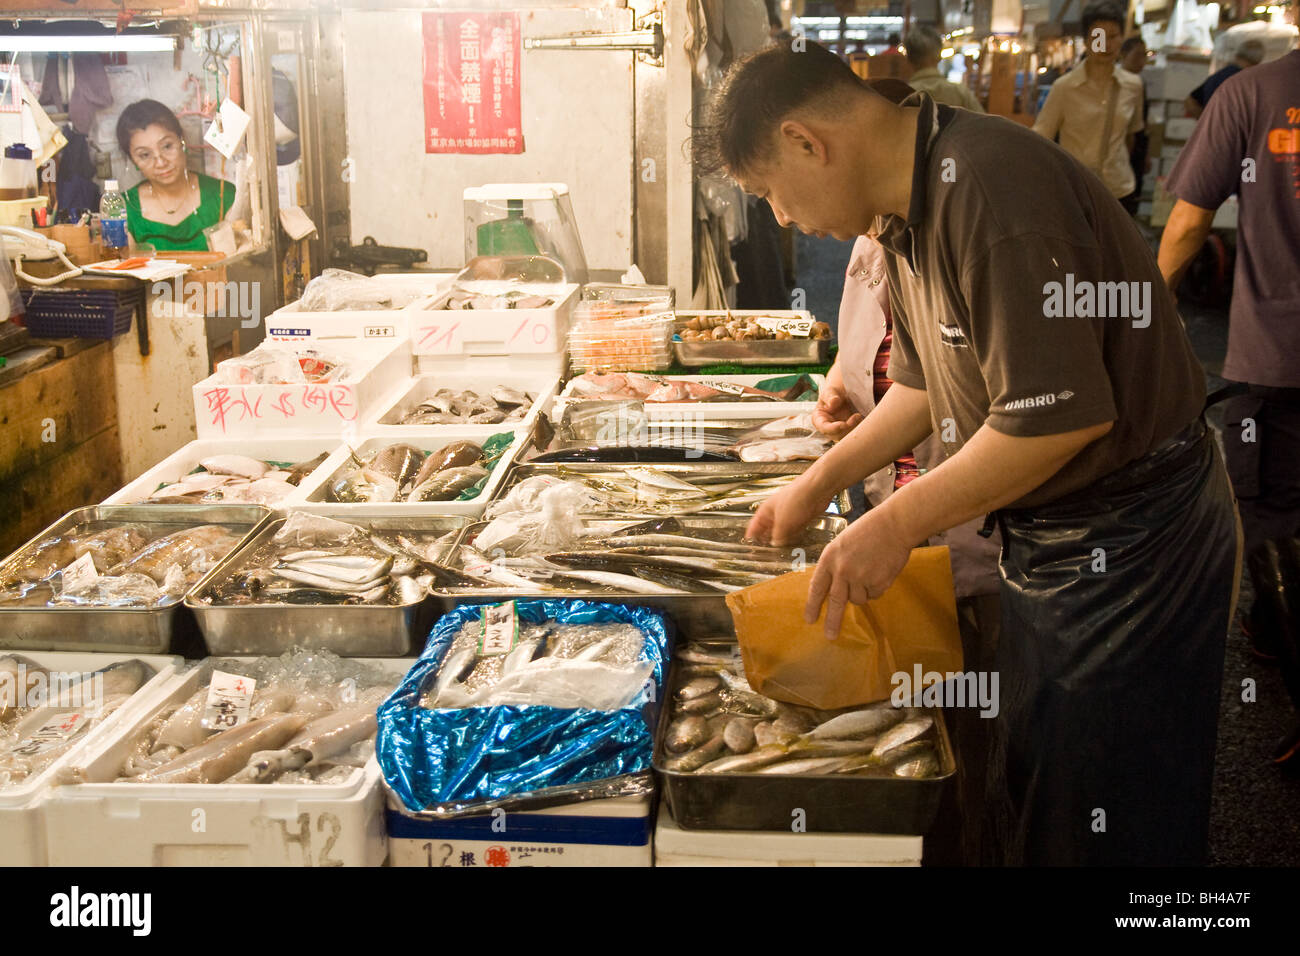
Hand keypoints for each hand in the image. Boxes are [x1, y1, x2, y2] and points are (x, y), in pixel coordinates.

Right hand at [746, 477, 833, 546]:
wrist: (816, 490)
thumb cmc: (796, 498)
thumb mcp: (782, 522)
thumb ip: (777, 536)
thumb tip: (775, 545)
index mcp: (765, 511)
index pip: (754, 527)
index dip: (752, 539)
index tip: (751, 551)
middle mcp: (775, 514)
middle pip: (768, 531)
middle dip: (769, 542)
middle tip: (769, 555)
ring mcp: (788, 516)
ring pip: (782, 533)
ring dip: (783, 541)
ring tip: (782, 553)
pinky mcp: (800, 518)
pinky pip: (794, 531)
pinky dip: (794, 538)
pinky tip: (794, 545)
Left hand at [805, 508, 912, 639]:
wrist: (893, 525)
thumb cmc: (868, 531)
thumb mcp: (842, 544)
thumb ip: (836, 565)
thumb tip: (833, 587)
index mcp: (829, 558)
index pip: (817, 587)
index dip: (813, 605)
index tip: (809, 620)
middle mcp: (842, 570)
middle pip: (835, 602)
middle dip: (832, 621)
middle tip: (830, 636)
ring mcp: (860, 577)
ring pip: (858, 599)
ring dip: (862, 593)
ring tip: (869, 572)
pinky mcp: (877, 583)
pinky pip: (874, 595)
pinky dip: (876, 588)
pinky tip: (880, 571)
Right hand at [813, 387, 864, 439]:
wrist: (843, 394)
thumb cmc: (833, 392)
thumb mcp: (830, 391)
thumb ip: (830, 396)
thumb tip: (833, 402)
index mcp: (819, 419)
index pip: (824, 428)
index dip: (833, 428)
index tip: (844, 424)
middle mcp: (827, 428)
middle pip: (837, 435)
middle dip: (848, 428)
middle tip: (857, 415)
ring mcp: (838, 432)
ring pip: (847, 437)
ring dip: (855, 429)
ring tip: (859, 415)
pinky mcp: (848, 432)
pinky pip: (854, 435)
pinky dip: (860, 429)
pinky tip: (861, 419)